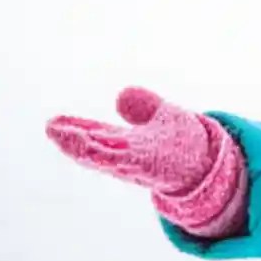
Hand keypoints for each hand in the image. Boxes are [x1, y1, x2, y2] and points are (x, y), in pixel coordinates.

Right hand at [46, 86, 216, 194]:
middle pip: (94, 148)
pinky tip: (90, 144)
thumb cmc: (183, 144)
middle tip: (51, 127)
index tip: (53, 123)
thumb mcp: (164, 116)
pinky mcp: (148, 166)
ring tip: (59, 134)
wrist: (210, 166)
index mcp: (126, 144)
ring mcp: (135, 164)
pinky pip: (122, 160)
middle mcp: (126, 157)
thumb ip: (143, 105)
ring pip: (102, 156)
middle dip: (72, 140)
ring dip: (81, 147)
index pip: (96, 135)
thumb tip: (122, 94)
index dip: (75, 129)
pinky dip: (104, 154)